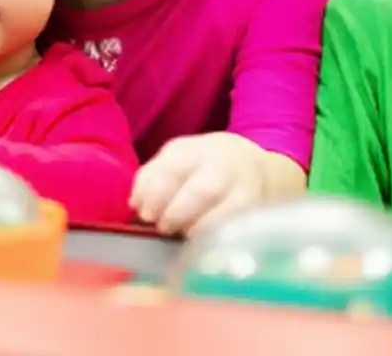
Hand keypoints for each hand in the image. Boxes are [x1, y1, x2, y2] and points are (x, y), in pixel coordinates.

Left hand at [130, 132, 275, 236]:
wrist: (253, 166)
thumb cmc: (202, 167)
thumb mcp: (176, 160)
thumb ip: (151, 179)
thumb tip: (136, 204)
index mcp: (194, 150)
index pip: (173, 167)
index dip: (155, 193)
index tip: (144, 213)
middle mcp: (223, 165)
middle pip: (202, 190)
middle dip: (176, 213)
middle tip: (163, 227)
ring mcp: (243, 188)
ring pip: (222, 211)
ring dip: (195, 227)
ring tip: (182, 232)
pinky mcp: (255, 211)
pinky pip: (234, 227)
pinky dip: (214, 235)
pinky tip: (201, 240)